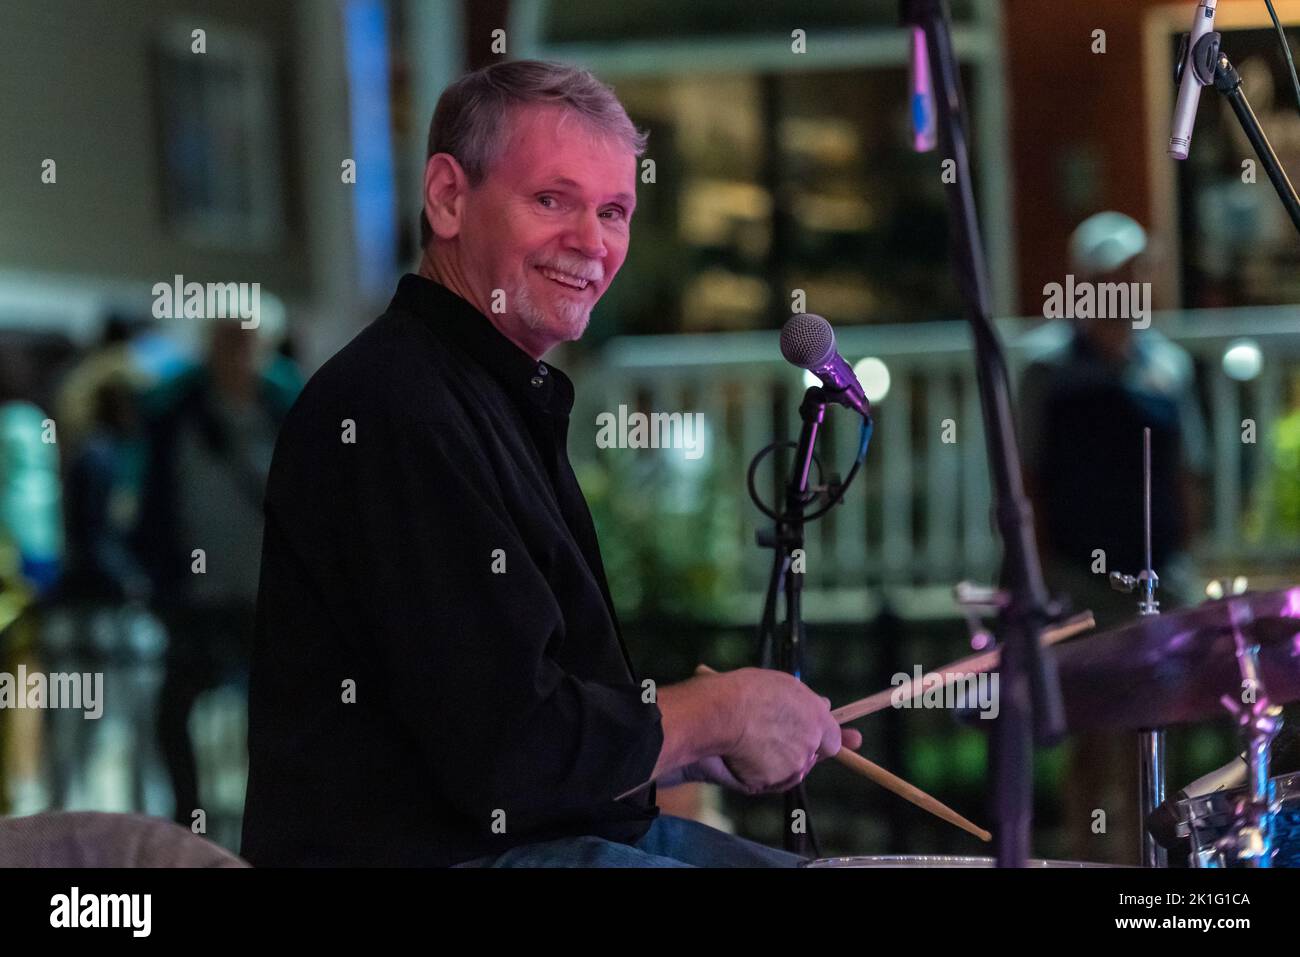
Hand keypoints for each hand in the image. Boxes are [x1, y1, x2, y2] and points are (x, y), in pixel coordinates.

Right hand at [706, 667, 862, 793]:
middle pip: (811, 756)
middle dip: (798, 750)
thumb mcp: (781, 684)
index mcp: (816, 716)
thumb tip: (825, 706)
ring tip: (750, 742)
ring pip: (790, 769)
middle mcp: (810, 743)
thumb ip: (806, 700)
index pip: (833, 739)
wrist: (718, 713)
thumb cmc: (745, 691)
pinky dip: (759, 772)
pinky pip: (770, 779)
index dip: (823, 740)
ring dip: (777, 760)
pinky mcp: (773, 780)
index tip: (820, 741)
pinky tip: (741, 756)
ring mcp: (793, 764)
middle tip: (774, 739)